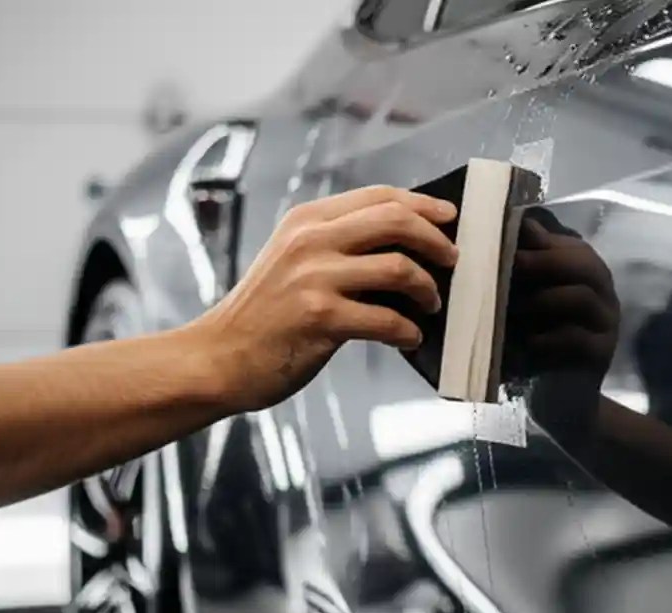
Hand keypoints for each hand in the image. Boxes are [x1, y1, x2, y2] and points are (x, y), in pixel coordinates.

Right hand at [189, 186, 457, 413]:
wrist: (219, 358)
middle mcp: (310, 241)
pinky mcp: (319, 318)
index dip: (422, 204)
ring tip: (430, 305)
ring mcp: (314, 278)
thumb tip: (405, 247)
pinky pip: (386, 319)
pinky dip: (408, 331)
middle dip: (435, 241)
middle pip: (396, 221)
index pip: (379, 196)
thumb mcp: (292, 261)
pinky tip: (408, 338)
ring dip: (426, 289)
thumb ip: (338, 246)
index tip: (448, 217)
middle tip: (452, 261)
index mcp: (306, 221)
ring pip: (398, 268)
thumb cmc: (264, 316)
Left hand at [505, 210, 619, 438]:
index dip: (540, 240)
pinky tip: (526, 343)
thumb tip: (518, 224)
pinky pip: (578, 339)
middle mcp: (603, 294)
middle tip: (508, 264)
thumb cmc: (537, 343)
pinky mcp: (601, 355)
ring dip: (541, 298)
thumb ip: (527, 268)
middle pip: (584, 263)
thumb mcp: (528, 303)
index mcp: (587, 275)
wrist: (559, 399)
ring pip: (581, 297)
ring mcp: (606, 324)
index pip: (572, 245)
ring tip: (511, 307)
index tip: (504, 240)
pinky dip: (548, 338)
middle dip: (542, 261)